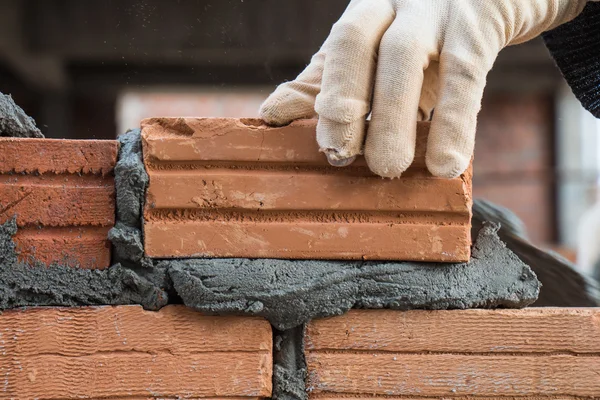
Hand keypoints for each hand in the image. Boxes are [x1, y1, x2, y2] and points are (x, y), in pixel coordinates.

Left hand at [260, 0, 588, 177]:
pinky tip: (446, 165)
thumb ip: (330, 79)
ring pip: (402, 56)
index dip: (316, 89)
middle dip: (341, 98)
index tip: (294, 130)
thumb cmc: (425, 34)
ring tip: (387, 168)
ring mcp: (437, 11)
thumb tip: (274, 114)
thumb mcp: (379, 50)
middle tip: (339, 154)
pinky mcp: (481, 26)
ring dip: (390, 117)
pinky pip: (463, 77)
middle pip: (354, 41)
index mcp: (367, 11)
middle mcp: (394, 3)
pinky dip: (454, 124)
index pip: (336, 46)